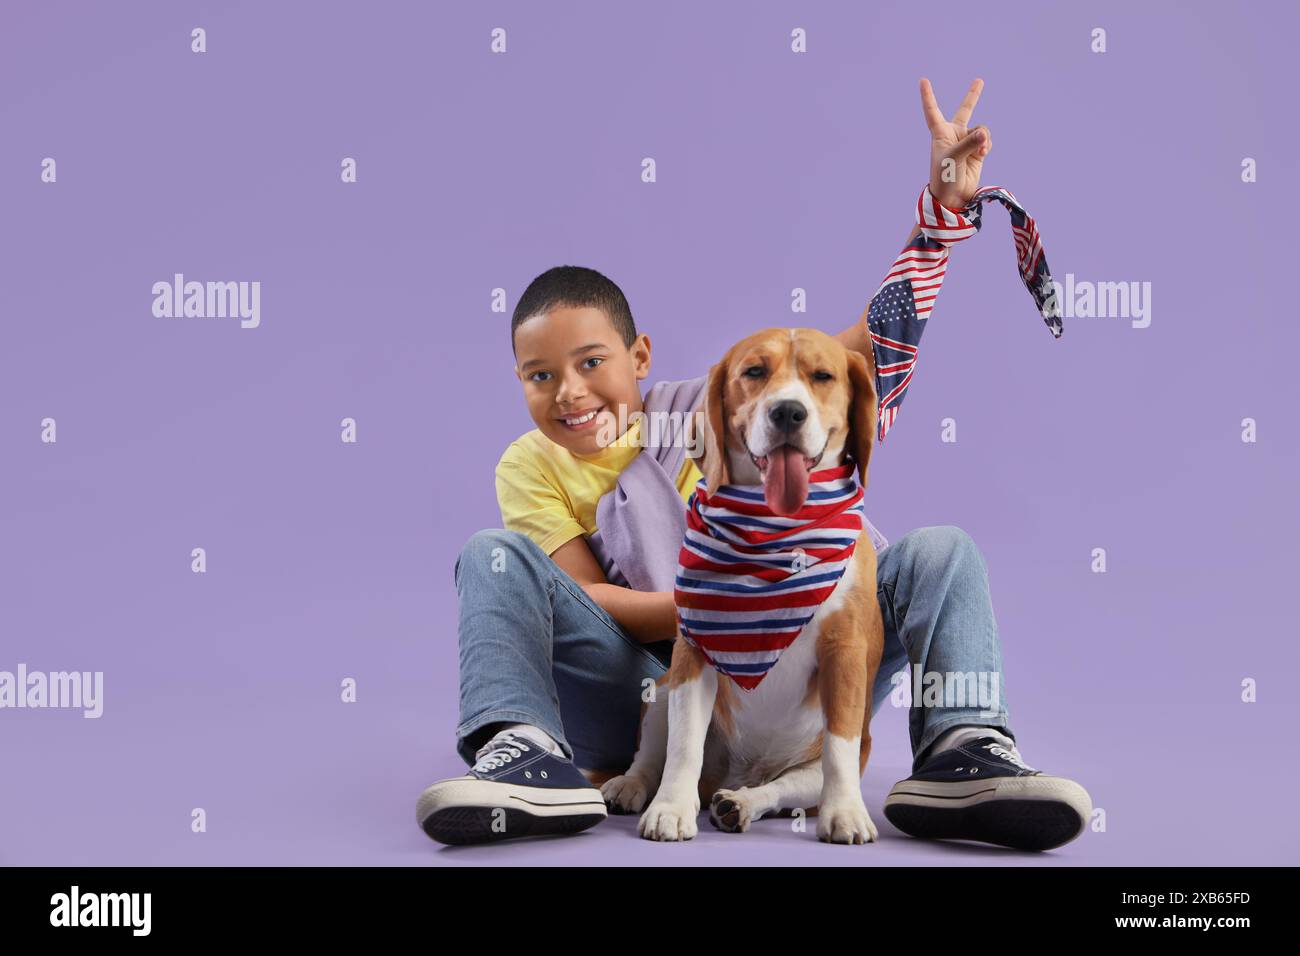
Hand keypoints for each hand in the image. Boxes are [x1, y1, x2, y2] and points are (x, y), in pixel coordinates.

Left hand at [919, 77, 991, 210]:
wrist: (953, 196)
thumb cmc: (945, 176)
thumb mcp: (954, 157)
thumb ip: (970, 143)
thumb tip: (985, 134)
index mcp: (940, 133)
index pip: (932, 110)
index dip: (928, 95)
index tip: (923, 80)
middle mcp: (953, 134)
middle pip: (966, 110)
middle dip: (973, 96)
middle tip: (979, 80)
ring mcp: (966, 142)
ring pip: (981, 130)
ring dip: (983, 139)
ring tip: (979, 152)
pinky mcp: (977, 151)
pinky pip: (987, 140)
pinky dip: (987, 146)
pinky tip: (982, 155)